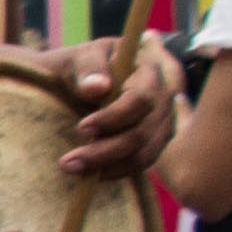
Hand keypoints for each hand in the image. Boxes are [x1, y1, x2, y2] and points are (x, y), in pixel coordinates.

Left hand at [35, 31, 178, 181]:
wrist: (80, 81)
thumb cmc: (80, 67)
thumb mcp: (79, 57)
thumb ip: (88, 67)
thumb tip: (97, 88)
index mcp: (150, 69)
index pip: (141, 99)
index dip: (114, 117)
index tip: (82, 128)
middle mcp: (164, 96)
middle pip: (143, 131)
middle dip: (105, 150)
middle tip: (67, 162)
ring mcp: (163, 120)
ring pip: (146, 152)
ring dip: (110, 166)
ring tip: (72, 169)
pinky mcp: (156, 139)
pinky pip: (144, 161)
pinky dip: (119, 170)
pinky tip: (93, 174)